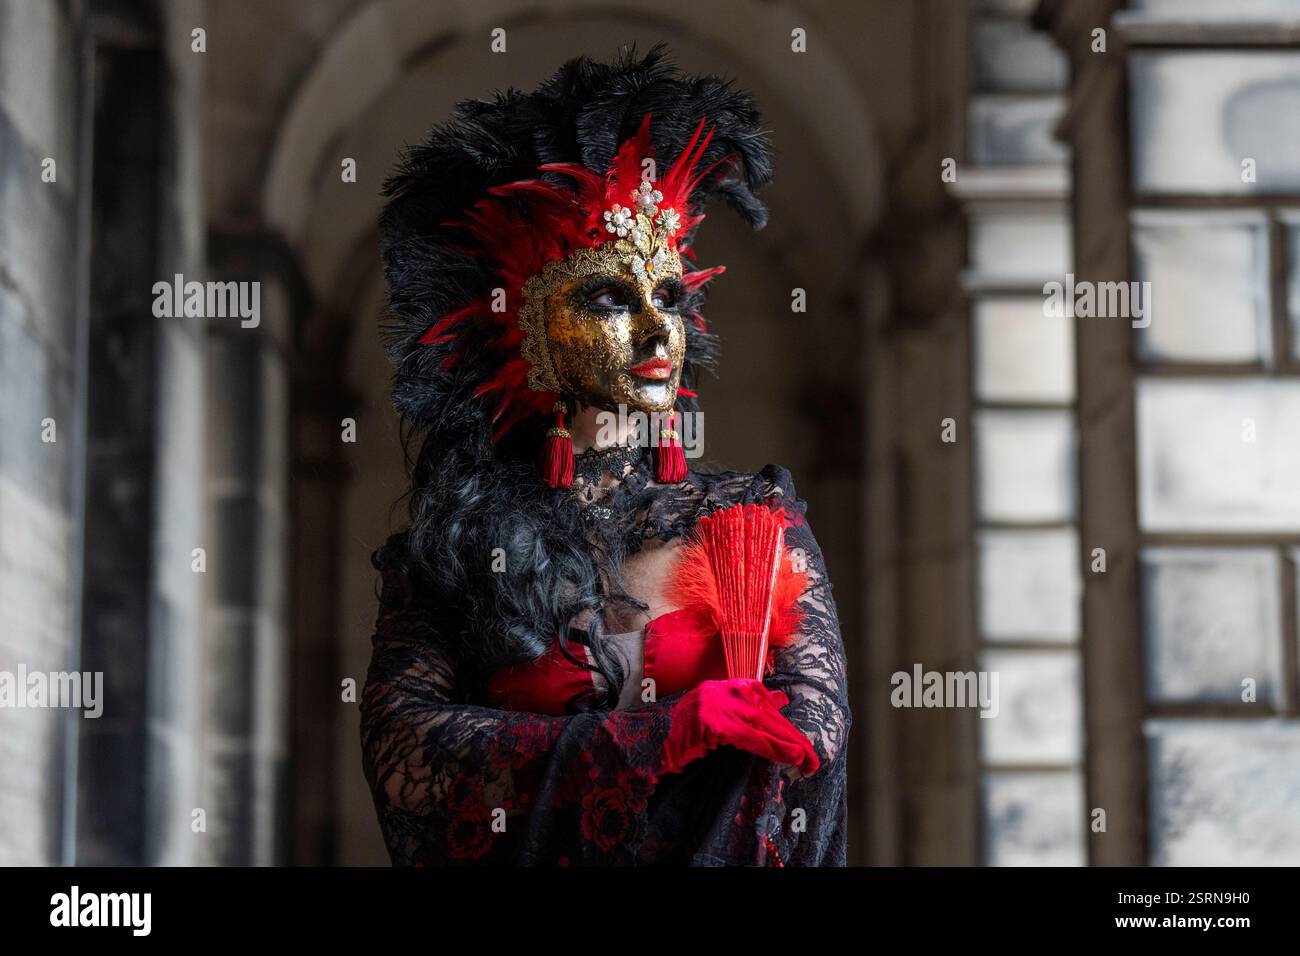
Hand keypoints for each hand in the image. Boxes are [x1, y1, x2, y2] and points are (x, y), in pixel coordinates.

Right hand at [660, 678, 818, 776]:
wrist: (647, 742)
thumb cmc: (681, 733)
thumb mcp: (716, 715)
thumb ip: (746, 707)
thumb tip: (781, 701)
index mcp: (724, 686)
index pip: (763, 698)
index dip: (783, 720)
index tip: (799, 740)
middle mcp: (721, 690)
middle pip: (767, 713)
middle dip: (792, 737)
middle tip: (812, 758)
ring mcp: (715, 705)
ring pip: (762, 725)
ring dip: (788, 745)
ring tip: (807, 761)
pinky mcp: (711, 723)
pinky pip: (748, 736)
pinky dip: (770, 747)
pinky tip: (786, 757)